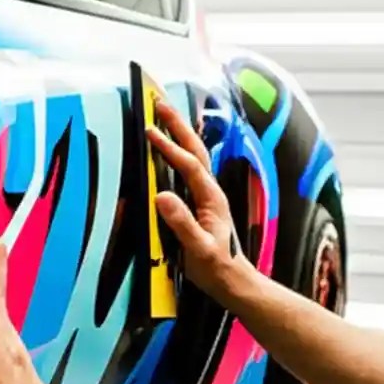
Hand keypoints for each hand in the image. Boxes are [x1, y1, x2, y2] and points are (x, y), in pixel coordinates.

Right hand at [145, 100, 248, 296]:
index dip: (169, 147)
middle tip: (159, 102)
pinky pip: (190, 167)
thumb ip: (181, 223)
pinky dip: (180, 149)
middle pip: (195, 149)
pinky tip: (172, 145)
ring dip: (180, 132)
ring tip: (163, 114)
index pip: (188, 165)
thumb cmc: (216, 268)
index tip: (149, 131)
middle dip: (177, 125)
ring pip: (194, 154)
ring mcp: (207, 195)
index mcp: (211, 199)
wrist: (233, 281)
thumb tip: (161, 196)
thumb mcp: (197, 249)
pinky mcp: (201, 201)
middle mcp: (211, 191)